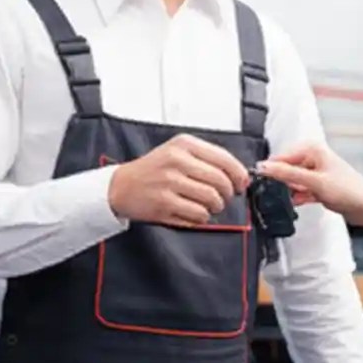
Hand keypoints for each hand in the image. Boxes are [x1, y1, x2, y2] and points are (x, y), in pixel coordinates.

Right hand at [108, 133, 251, 226]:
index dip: (239, 175)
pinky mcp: (164, 203)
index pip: (224, 159)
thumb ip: (207, 159)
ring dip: (215, 207)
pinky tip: (193, 213)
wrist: (121, 185)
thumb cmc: (153, 170)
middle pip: (221, 181)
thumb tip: (240, 176)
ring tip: (207, 206)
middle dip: (227, 194)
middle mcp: (176, 161)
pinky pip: (198, 215)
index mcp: (183, 144)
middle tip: (222, 198)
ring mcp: (169, 182)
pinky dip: (201, 218)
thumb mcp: (177, 152)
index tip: (241, 184)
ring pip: (212, 199)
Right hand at [256, 142, 362, 224]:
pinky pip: (302, 189)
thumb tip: (264, 167)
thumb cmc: (350, 191)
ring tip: (302, 197)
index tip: (263, 181)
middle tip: (289, 191)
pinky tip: (303, 201)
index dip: (273, 170)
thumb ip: (287, 174)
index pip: (282, 157)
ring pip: (294, 181)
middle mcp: (315, 157)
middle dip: (286, 183)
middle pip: (287, 169)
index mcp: (313, 149)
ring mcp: (317, 172)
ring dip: (294, 191)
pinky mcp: (320, 184)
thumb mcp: (313, 181)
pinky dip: (301, 196)